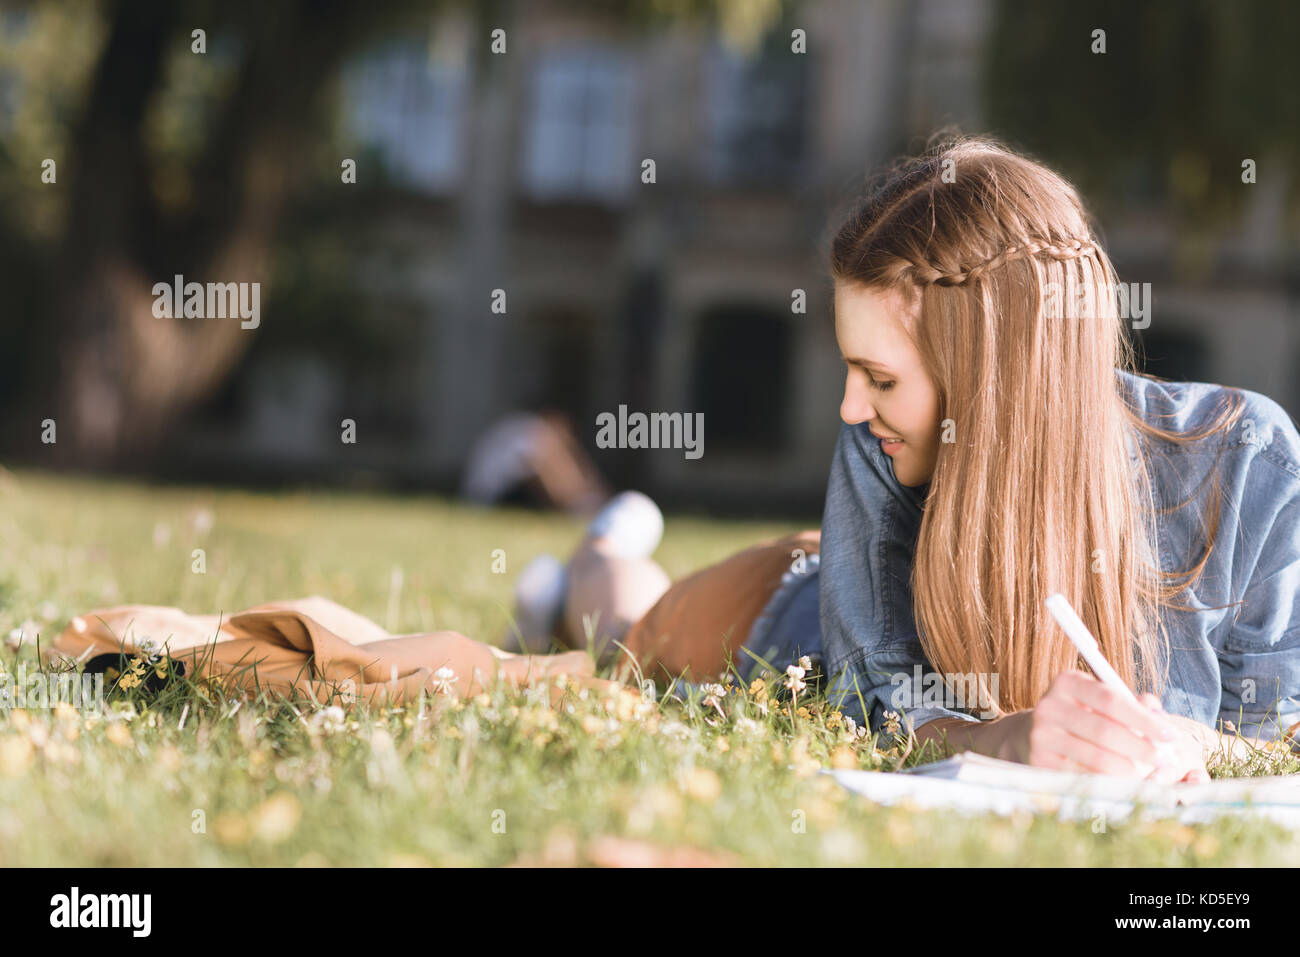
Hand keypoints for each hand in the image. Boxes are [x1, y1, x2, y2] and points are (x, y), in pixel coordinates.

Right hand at [998, 670, 1209, 783]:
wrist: (1031, 734)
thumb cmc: (1081, 715)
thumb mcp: (1100, 701)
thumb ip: (1132, 704)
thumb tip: (1158, 714)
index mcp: (1067, 682)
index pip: (1111, 700)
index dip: (1144, 719)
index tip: (1171, 736)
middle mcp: (1049, 706)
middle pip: (1105, 731)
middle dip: (1142, 749)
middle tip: (1165, 760)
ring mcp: (1041, 736)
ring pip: (1097, 758)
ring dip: (1131, 769)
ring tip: (1149, 772)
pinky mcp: (1040, 762)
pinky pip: (1085, 777)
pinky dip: (1111, 782)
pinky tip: (1126, 782)